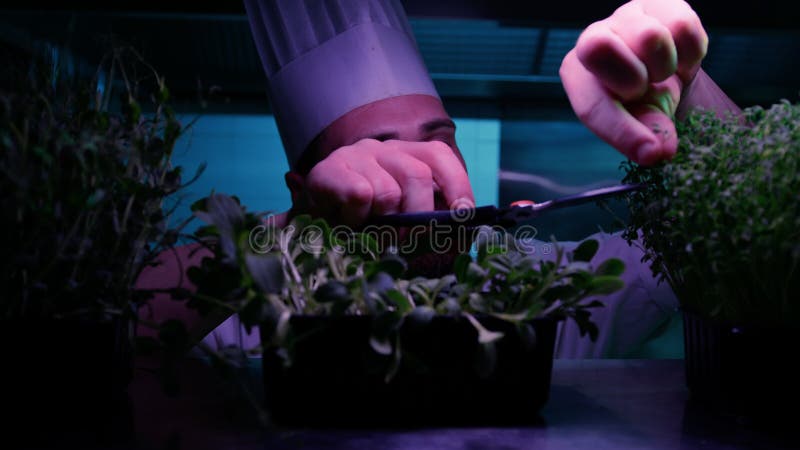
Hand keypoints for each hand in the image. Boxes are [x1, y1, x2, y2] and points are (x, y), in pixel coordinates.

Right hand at [297, 139, 474, 226]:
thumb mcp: (400, 219)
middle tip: (408, 244)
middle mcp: (383, 149)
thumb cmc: (363, 222)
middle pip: (418, 175)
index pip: (438, 156)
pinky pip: (360, 196)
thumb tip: (465, 225)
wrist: (308, 218)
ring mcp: (355, 156)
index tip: (464, 214)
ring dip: (382, 225)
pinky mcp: (328, 169)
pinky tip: (346, 224)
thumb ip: (429, 220)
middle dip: (419, 216)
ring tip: (368, 234)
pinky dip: (358, 220)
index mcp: (406, 155)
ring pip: (388, 192)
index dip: (457, 183)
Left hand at [560, 0, 707, 164]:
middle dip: (634, 80)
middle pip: (598, 47)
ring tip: (661, 74)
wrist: (669, 73)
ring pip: (650, 37)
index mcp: (577, 74)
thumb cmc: (643, 101)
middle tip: (645, 91)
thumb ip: (645, 137)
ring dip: (665, 67)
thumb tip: (659, 152)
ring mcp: (626, 16)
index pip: (591, 103)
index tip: (652, 152)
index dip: (623, 131)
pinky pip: (684, 27)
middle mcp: (593, 38)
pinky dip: (690, 52)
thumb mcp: (639, 124)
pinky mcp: (662, 3)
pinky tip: (678, 58)